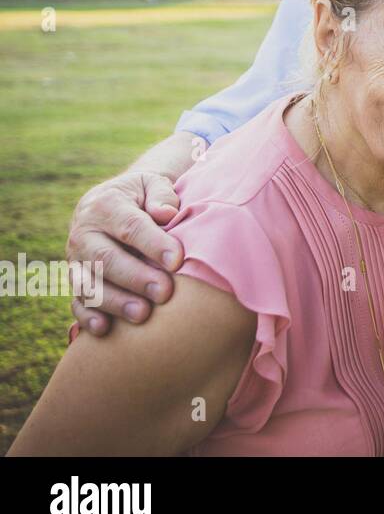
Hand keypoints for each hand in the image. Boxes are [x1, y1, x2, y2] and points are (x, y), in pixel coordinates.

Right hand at [66, 171, 184, 334]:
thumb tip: (167, 213)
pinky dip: (87, 316)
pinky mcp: (76, 280)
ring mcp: (76, 259)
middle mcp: (85, 233)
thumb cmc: (143, 196)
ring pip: (89, 284)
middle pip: (106, 259)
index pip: (130, 226)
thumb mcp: (153, 184)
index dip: (153, 244)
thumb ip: (161, 195)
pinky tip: (104, 329)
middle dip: (136, 278)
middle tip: (164, 292)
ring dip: (115, 302)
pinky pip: (76, 300)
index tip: (177, 260)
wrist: (112, 201)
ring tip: (142, 315)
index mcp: (106, 205)